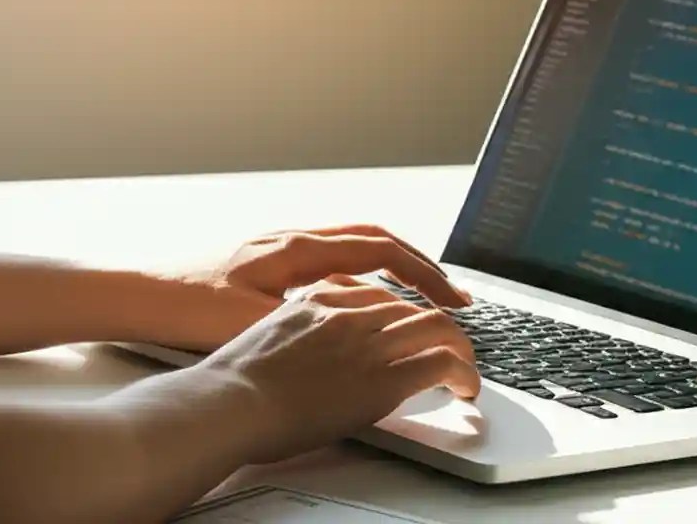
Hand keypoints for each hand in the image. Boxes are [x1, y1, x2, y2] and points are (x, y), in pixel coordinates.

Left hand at [158, 224, 470, 351]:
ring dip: (394, 264)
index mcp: (298, 250)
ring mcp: (282, 245)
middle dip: (420, 264)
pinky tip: (364, 298)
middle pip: (376, 238)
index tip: (450, 298)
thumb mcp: (255, 320)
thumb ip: (309, 321)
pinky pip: (334, 256)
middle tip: (451, 293)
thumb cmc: (189, 306)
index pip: (380, 250)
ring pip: (355, 244)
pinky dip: (365, 270)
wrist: (143, 293)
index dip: (422, 273)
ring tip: (419, 292)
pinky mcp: (270, 259)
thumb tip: (359, 331)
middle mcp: (295, 239)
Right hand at [197, 280, 479, 463]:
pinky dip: (463, 374)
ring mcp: (368, 342)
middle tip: (450, 342)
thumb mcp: (262, 338)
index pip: (373, 294)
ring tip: (466, 366)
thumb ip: (294, 332)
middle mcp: (348, 313)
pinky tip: (467, 388)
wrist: (229, 402)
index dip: (399, 309)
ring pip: (436, 327)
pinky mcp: (384, 377)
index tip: (409, 320)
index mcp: (316, 299)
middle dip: (436, 322)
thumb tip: (305, 351)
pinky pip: (441, 364)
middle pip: (410, 306)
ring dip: (458, 346)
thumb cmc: (232, 385)